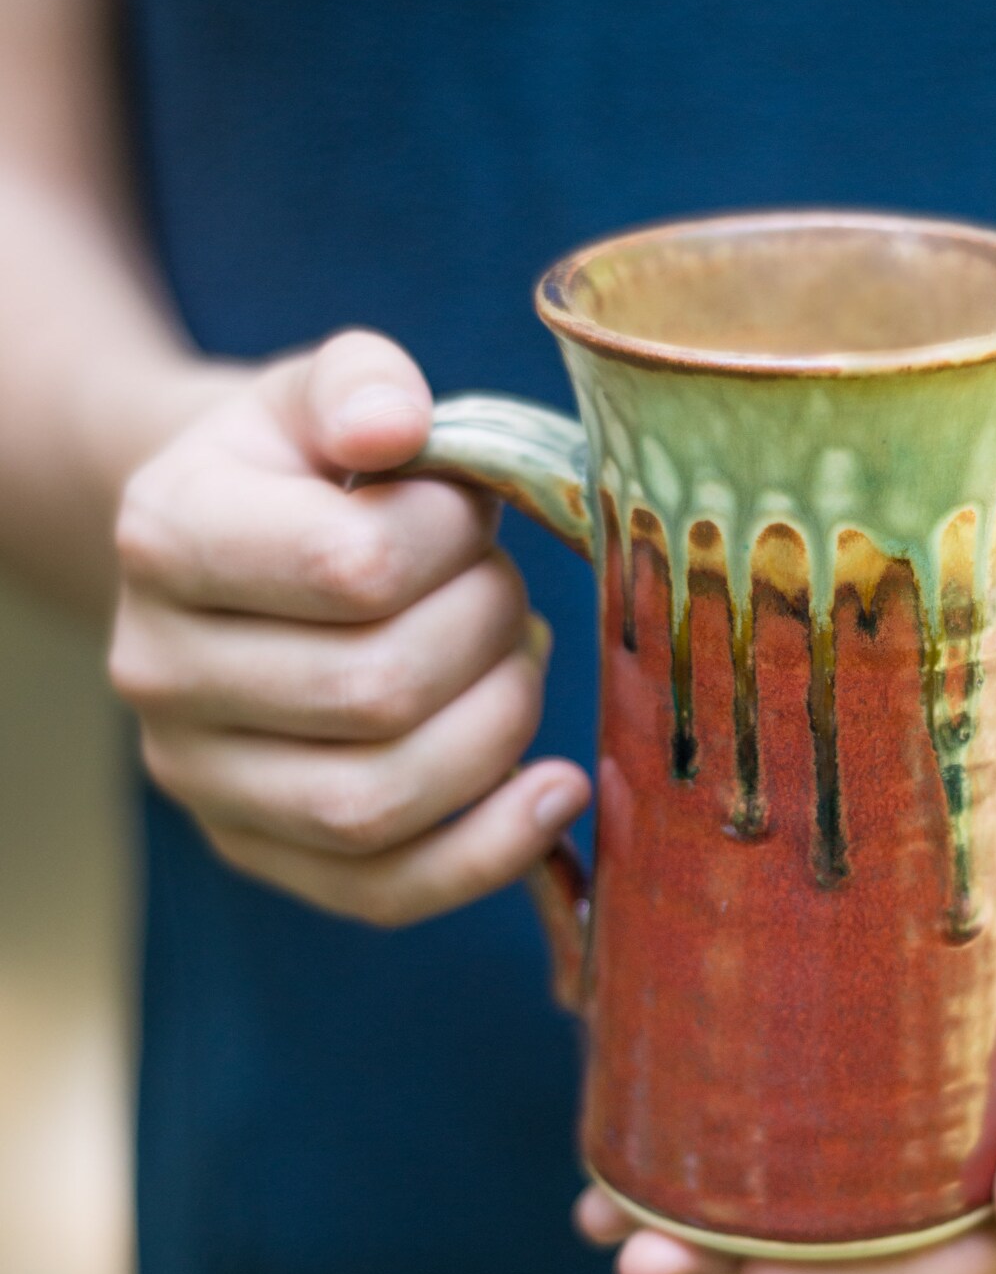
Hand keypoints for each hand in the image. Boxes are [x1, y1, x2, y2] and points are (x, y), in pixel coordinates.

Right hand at [109, 329, 589, 924]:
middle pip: (376, 691)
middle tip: (507, 592)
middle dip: (488, 634)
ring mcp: (203, 778)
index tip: (472, 512)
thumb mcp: (321, 394)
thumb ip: (361, 382)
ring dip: (495, 731)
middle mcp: (160, 672)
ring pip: (377, 802)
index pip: (351, 568)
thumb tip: (395, 424)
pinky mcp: (258, 850)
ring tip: (517, 667)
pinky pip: (383, 891)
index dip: (453, 539)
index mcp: (169, 537)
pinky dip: (490, 852)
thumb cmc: (303, 470)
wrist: (229, 554)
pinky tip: (557, 794)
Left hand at [574, 592, 995, 1273]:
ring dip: (747, 1213)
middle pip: (910, 1240)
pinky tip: (667, 1106)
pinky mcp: (950, 1007)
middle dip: (771, 1265)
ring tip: (612, 1210)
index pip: (985, 1256)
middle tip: (635, 1251)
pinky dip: (769, 1119)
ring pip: (870, 1180)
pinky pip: (859, 1091)